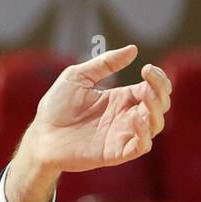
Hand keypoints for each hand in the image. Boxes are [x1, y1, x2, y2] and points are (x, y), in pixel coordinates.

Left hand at [21, 44, 170, 172]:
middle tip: (149, 81)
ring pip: (154, 125)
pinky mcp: (115, 153)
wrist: (40, 135)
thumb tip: (133, 48)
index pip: (150, 88)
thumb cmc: (56, 106)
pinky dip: (145, 134)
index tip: (147, 68)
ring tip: (146, 96)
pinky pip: (140, 147)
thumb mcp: (78, 76)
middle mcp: (125, 116)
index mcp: (120, 98)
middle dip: (160, 91)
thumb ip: (105, 63)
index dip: (156, 79)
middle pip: (158, 105)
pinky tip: (137, 118)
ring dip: (156, 111)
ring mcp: (121, 135)